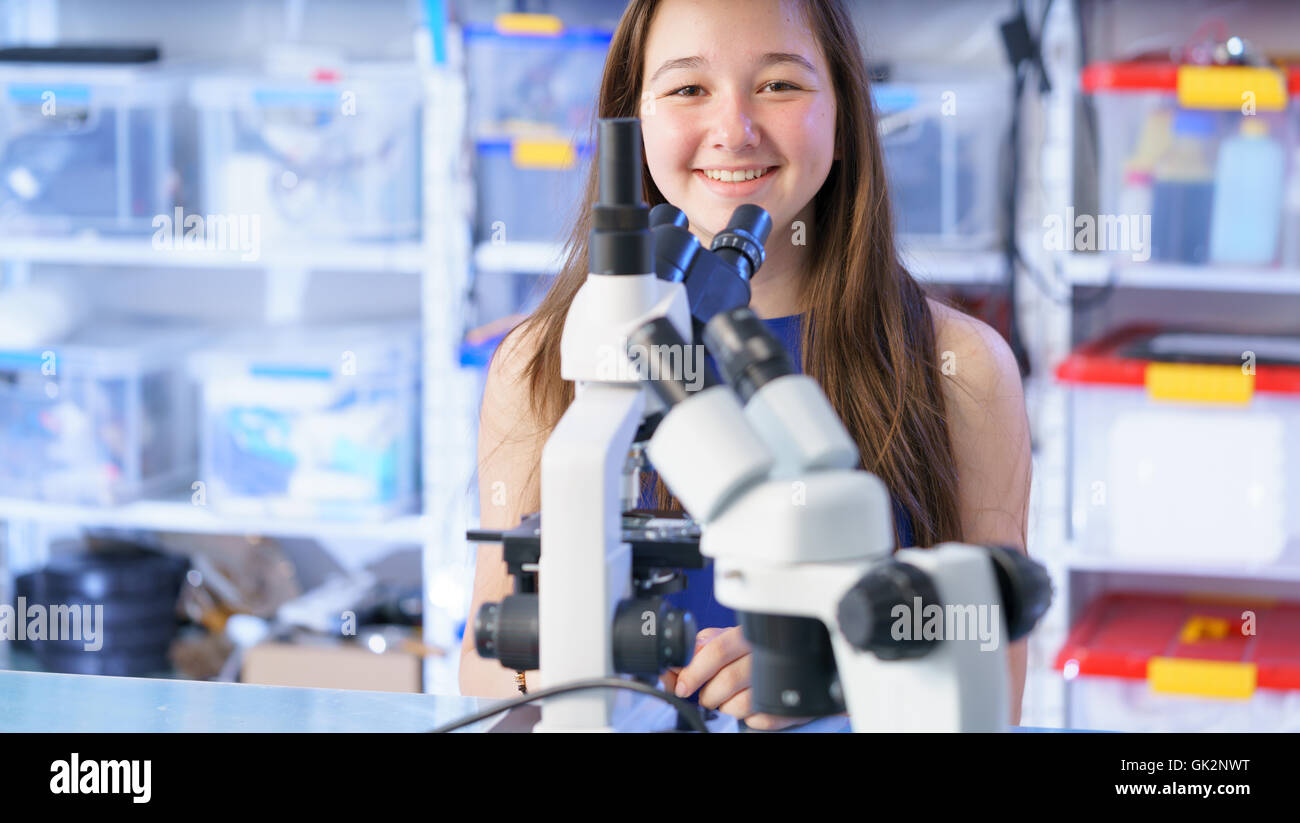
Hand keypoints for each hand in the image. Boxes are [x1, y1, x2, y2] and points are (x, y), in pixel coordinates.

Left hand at [665, 626, 814, 731]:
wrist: (797, 663)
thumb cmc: (752, 652)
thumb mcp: (727, 641)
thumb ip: (699, 650)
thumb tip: (672, 668)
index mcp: (747, 635)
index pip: (716, 651)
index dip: (693, 672)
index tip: (681, 686)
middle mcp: (765, 655)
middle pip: (726, 681)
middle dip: (708, 695)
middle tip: (708, 696)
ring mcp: (779, 681)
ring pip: (740, 705)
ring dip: (726, 708)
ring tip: (730, 700)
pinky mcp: (789, 706)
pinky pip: (758, 720)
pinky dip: (747, 719)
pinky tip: (750, 707)